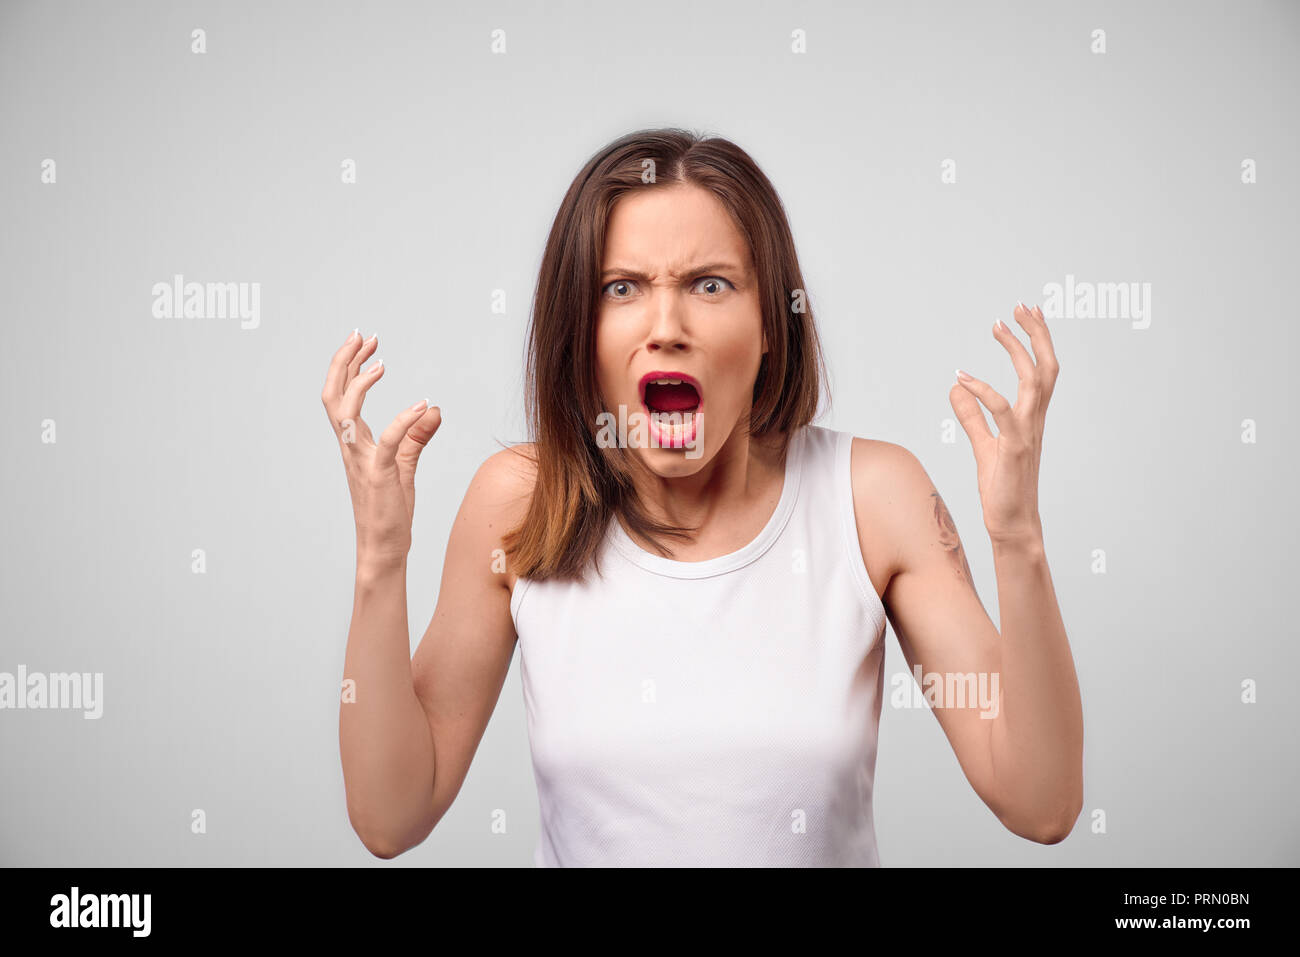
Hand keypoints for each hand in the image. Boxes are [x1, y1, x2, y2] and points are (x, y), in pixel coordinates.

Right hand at [321, 330, 442, 569]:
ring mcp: (362, 462)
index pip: (342, 396)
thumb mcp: (405, 466)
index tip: (363, 342)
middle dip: (344, 362)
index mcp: (355, 443)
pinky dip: (403, 421)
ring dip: (359, 384)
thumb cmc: (390, 510)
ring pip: (345, 414)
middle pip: (333, 396)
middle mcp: (352, 448)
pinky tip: (422, 406)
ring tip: (380, 362)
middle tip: (362, 336)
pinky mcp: (380, 476)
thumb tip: (432, 409)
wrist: (384, 547)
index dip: (349, 366)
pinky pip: (388, 443)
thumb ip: (416, 437)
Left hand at [950, 303, 1058, 545]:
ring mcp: (1027, 434)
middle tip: (1020, 306)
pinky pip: (1002, 412)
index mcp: (1031, 419)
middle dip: (1037, 334)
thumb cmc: (1002, 488)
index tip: (1025, 313)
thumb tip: (956, 388)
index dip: (1037, 341)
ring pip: (1034, 382)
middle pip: (1046, 368)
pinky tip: (963, 379)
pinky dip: (983, 392)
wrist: (1011, 524)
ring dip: (1016, 351)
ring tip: (998, 326)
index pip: (1042, 371)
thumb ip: (972, 417)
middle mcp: (1035, 421)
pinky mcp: (1013, 449)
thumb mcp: (983, 446)